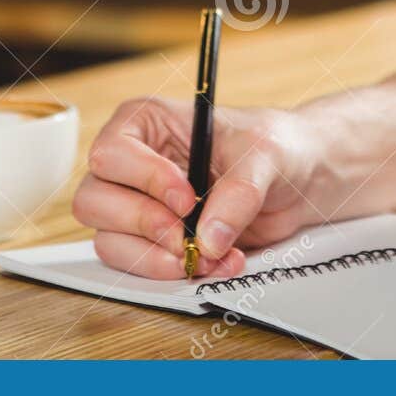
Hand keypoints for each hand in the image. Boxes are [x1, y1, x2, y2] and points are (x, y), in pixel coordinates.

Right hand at [72, 96, 319, 278]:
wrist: (300, 178)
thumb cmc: (276, 145)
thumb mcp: (264, 155)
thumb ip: (238, 193)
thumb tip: (207, 238)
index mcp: (147, 123)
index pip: (110, 154)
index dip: (144, 181)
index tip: (185, 198)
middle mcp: (132, 164)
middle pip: (94, 202)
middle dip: (143, 225)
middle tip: (186, 236)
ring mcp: (139, 205)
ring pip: (109, 240)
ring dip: (157, 258)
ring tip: (209, 255)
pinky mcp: (153, 240)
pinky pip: (138, 265)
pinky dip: (172, 272)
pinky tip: (214, 263)